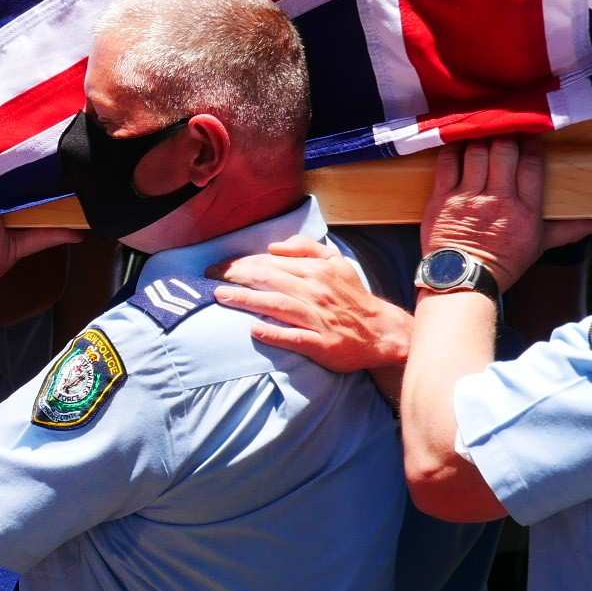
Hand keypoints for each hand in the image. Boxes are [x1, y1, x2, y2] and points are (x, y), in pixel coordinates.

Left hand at [208, 238, 409, 371]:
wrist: (382, 332)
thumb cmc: (353, 298)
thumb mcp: (337, 262)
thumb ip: (307, 248)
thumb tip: (274, 247)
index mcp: (316, 271)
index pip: (270, 264)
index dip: (241, 264)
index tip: (217, 267)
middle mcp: (314, 292)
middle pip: (268, 280)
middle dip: (236, 277)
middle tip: (209, 278)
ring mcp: (317, 318)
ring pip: (276, 305)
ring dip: (246, 300)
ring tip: (220, 297)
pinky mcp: (320, 343)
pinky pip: (294, 337)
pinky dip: (274, 333)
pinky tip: (254, 329)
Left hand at [420, 138, 591, 291]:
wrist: (463, 280)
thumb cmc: (502, 262)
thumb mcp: (540, 245)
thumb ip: (570, 230)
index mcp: (525, 210)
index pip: (531, 165)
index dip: (531, 143)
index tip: (530, 134)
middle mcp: (497, 200)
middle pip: (504, 151)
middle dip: (505, 137)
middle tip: (504, 133)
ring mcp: (467, 198)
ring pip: (477, 152)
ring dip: (480, 140)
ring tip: (482, 136)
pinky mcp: (442, 199)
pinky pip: (447, 163)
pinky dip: (453, 149)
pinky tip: (458, 144)